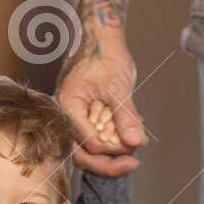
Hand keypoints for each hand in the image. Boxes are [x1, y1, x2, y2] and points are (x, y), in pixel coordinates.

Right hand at [55, 32, 144, 175]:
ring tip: (134, 148)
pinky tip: (132, 136)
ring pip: (90, 150)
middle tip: (133, 163)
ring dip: (112, 153)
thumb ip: (125, 115)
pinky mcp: (86, 118)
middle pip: (84, 154)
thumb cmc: (104, 55)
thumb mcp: (118, 86)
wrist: (101, 39)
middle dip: (109, 162)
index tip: (133, 145)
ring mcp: (76, 119)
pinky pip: (97, 137)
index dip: (112, 149)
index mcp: (68, 106)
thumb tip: (135, 142)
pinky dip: (114, 140)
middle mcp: (68, 116)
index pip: (88, 142)